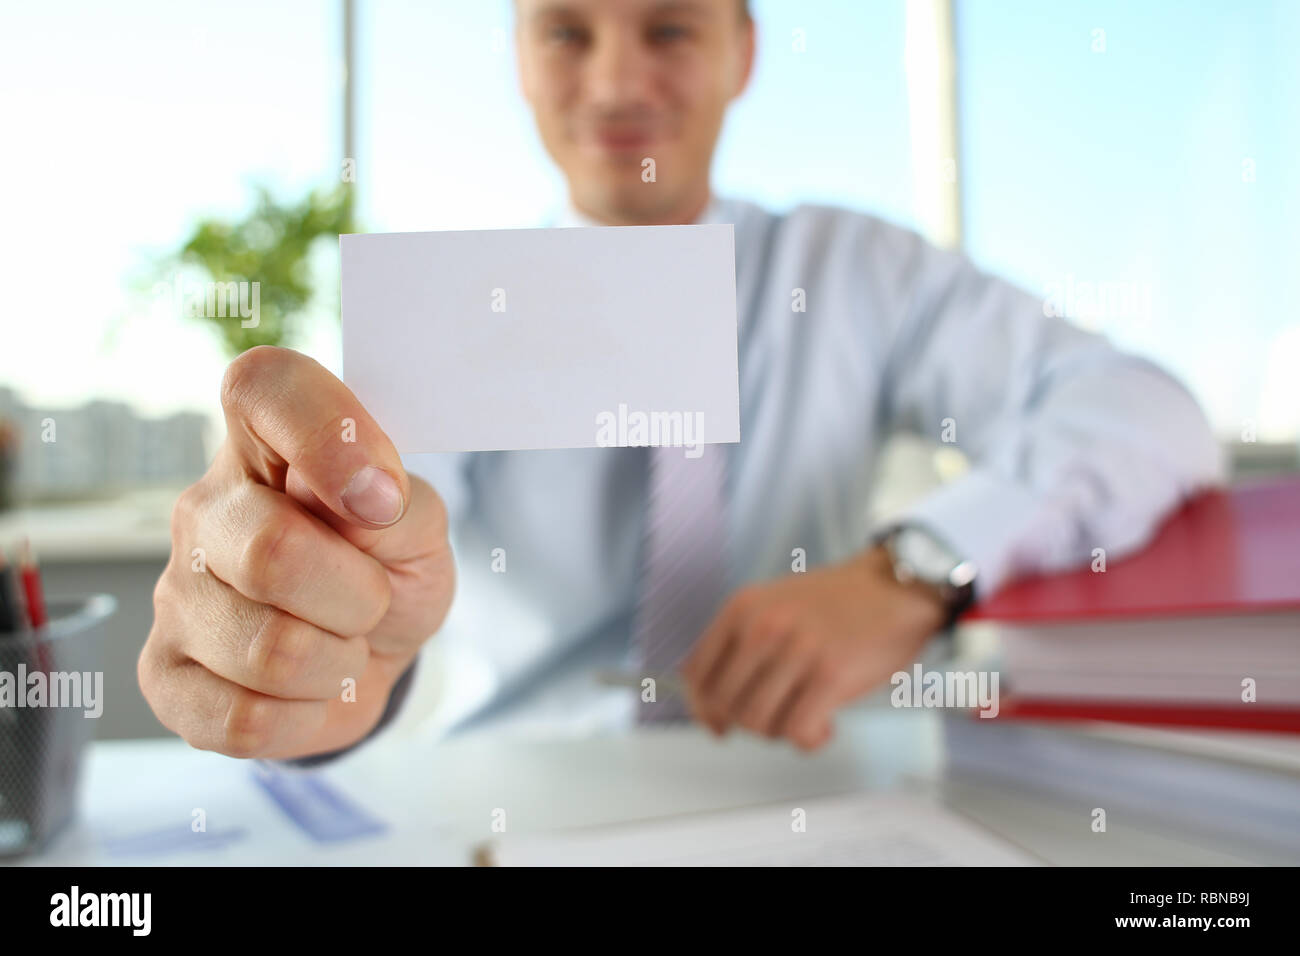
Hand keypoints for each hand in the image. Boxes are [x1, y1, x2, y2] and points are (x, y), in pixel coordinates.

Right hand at [140, 347, 454, 759]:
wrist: (373, 651)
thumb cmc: (388, 567)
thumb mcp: (421, 526)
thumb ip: (399, 501)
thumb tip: (365, 497)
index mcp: (265, 442)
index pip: (264, 385)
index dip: (328, 436)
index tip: (381, 497)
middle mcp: (204, 508)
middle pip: (270, 552)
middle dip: (357, 595)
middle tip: (370, 596)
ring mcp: (173, 593)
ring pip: (269, 651)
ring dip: (338, 661)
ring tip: (339, 641)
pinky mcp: (164, 676)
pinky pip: (248, 718)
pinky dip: (307, 714)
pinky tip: (307, 687)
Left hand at [680, 546, 945, 750]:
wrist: (898, 586)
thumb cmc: (838, 604)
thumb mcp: (774, 606)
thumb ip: (740, 646)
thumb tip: (711, 708)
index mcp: (742, 608)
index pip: (695, 673)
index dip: (703, 708)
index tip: (717, 724)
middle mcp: (763, 626)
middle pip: (725, 705)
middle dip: (748, 722)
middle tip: (779, 716)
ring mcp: (796, 650)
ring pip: (758, 722)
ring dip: (781, 731)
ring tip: (806, 715)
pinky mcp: (830, 674)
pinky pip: (798, 731)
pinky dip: (810, 740)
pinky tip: (827, 725)